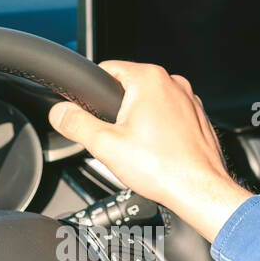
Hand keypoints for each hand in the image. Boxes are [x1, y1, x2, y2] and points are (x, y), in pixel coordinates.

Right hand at [48, 61, 252, 241]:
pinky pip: (170, 115)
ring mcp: (189, 99)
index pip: (107, 68)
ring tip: (140, 150)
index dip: (93, 91)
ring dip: (140, 121)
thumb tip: (59, 112)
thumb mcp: (105, 145)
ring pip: (151, 102)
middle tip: (117, 140)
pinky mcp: (198, 117)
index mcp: (149, 79)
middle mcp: (173, 83)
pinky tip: (158, 152)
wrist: (200, 191)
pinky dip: (161, 130)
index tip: (90, 110)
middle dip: (117, 111)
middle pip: (129, 87)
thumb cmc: (163, 169)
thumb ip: (76, 124)